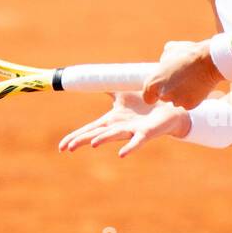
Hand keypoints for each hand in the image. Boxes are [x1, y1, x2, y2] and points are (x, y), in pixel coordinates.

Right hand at [57, 92, 189, 157]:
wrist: (170, 108)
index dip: (75, 137)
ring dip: (103, 140)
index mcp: (112, 120)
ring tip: (92, 144)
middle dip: (82, 140)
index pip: (89, 129)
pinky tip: (122, 154)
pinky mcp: (146, 133)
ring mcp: (132, 131)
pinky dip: (130, 148)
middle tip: (67, 148)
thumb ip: (107, 86)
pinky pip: (137, 141)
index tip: (62, 146)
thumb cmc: (146, 103)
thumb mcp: (123, 91)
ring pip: (114, 136)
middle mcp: (119, 128)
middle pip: (96, 134)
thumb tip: (92, 78)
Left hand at [141, 39, 222, 110]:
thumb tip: (163, 62)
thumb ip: (163, 60)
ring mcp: (176, 101)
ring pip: (176, 101)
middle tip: (180, 80)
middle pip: (164, 98)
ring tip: (190, 81)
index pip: (148, 97)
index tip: (159, 90)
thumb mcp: (170, 50)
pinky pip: (188, 103)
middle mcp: (163, 94)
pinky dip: (192, 97)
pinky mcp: (189, 105)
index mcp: (153, 83)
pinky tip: (197, 86)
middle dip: (170, 91)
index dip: (154, 94)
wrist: (209, 60)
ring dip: (181, 94)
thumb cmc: (188, 53)